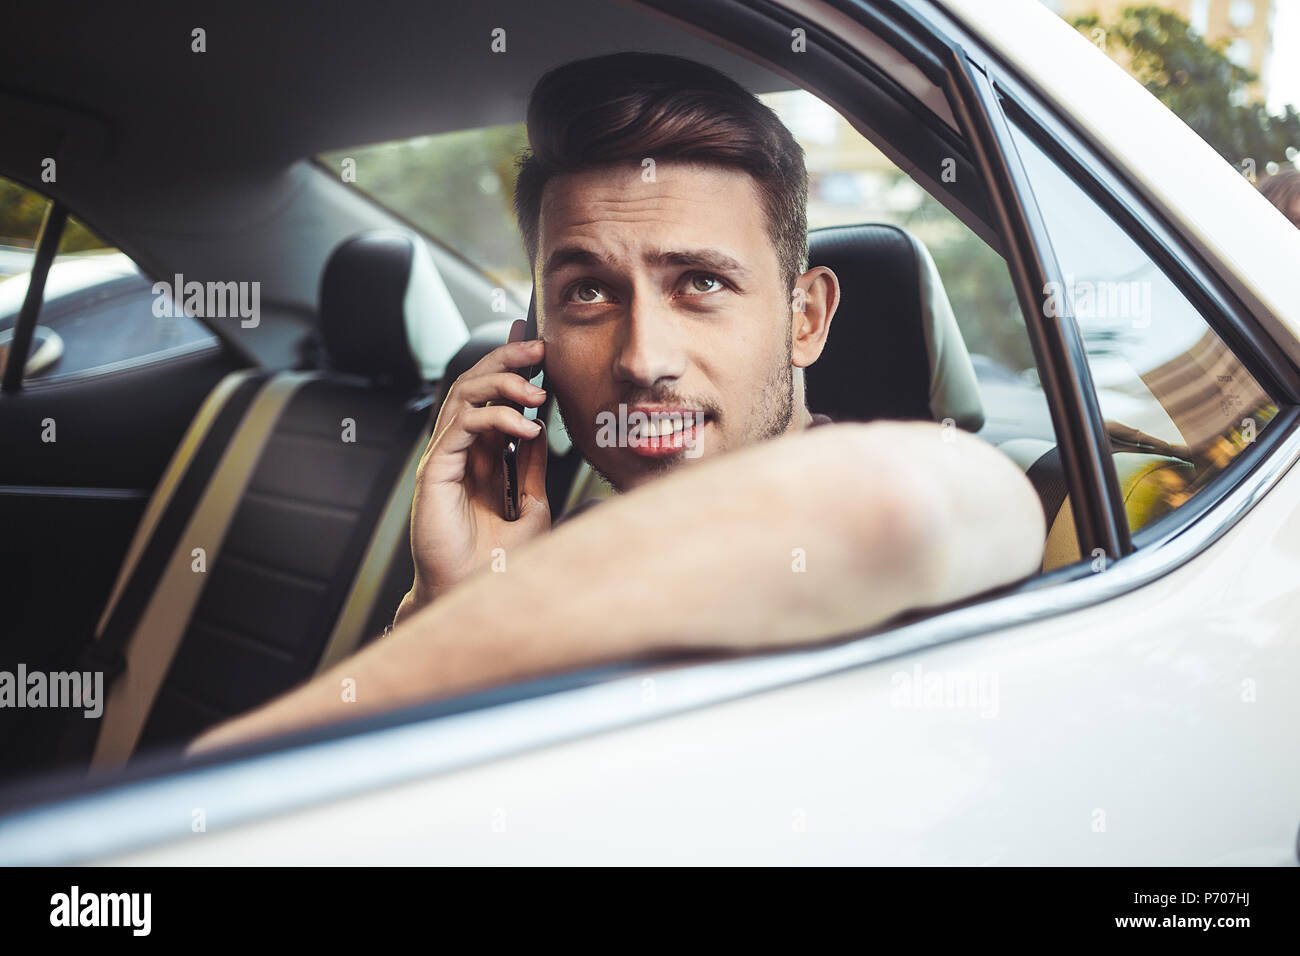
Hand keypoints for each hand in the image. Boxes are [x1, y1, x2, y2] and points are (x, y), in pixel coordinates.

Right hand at [394, 319, 549, 623]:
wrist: (476, 597)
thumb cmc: (498, 564)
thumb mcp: (530, 504)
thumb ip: (531, 466)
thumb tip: (541, 428)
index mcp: (478, 458)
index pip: (491, 398)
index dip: (509, 368)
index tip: (536, 345)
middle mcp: (458, 453)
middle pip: (473, 387)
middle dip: (505, 361)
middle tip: (538, 348)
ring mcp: (443, 460)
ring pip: (462, 397)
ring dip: (501, 383)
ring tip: (537, 389)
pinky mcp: (435, 473)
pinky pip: (460, 427)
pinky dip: (494, 419)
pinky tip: (524, 427)